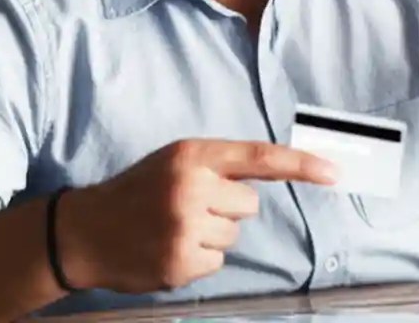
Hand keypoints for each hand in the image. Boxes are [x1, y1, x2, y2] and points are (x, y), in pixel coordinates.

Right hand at [56, 139, 335, 292]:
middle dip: (226, 208)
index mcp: (191, 155)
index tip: (334, 172)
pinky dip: (198, 259)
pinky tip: (169, 248)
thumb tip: (273, 172)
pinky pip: (217, 262)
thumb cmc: (137, 191)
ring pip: (234, 236)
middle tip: (186, 207)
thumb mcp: (174, 162)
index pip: (258, 157)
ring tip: (173, 228)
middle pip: (248, 205)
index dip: (300, 165)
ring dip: (211, 235)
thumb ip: (217, 165)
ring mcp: (185, 228)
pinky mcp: (181, 262)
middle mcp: (191, 188)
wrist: (85, 232)